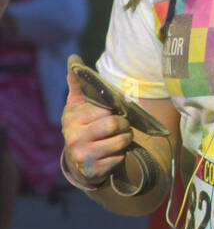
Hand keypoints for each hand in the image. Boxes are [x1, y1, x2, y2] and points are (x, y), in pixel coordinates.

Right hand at [61, 55, 132, 186]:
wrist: (77, 161)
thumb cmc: (81, 126)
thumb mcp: (76, 105)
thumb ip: (77, 83)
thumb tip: (73, 58)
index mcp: (71, 118)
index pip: (104, 109)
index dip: (114, 110)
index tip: (115, 111)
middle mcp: (74, 137)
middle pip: (113, 124)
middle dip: (124, 124)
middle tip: (123, 124)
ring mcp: (83, 155)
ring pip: (120, 141)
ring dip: (127, 138)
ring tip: (123, 136)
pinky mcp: (94, 170)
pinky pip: (119, 158)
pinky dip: (122, 154)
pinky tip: (115, 152)